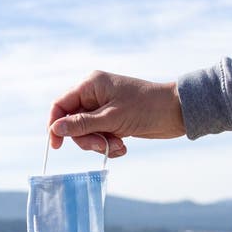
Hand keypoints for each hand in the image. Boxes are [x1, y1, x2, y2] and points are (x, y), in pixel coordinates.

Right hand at [48, 70, 185, 156]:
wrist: (176, 112)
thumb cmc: (146, 108)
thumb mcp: (111, 118)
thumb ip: (82, 124)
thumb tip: (55, 129)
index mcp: (91, 85)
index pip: (61, 105)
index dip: (56, 125)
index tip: (57, 146)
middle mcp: (94, 95)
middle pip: (73, 123)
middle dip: (87, 139)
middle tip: (103, 146)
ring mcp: (104, 109)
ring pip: (87, 133)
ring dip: (100, 144)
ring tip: (119, 146)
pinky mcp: (113, 121)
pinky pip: (100, 137)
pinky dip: (109, 145)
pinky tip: (123, 146)